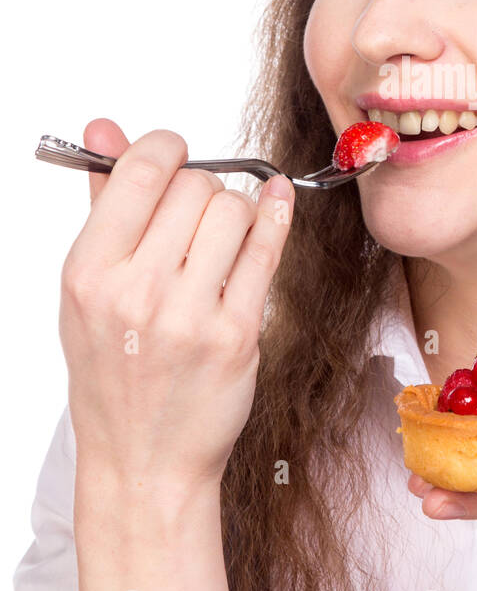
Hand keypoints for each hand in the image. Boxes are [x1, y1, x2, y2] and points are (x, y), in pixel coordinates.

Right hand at [60, 119, 293, 492]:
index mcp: (87, 273)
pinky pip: (268, 250)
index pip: (142, 170)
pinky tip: (275, 204)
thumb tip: (105, 129)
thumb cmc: (113, 370)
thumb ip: (103, 203)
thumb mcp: (87, 289)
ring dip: (238, 212)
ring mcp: (189, 317)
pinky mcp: (237, 337)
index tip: (175, 158)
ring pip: (236, 211)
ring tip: (221, 240)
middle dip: (203, 190)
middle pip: (196, 187)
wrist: (143, 461)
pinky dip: (277, 217)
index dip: (167, 150)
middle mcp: (135, 293)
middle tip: (196, 219)